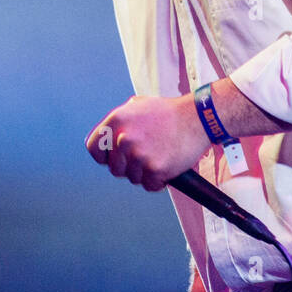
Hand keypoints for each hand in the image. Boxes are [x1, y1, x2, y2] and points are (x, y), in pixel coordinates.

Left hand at [84, 95, 210, 191]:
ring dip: (144, 173)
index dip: (104, 155)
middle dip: (127, 167)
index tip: (115, 157)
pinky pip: (150, 185)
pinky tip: (167, 166)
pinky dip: (158, 181)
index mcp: (116, 120)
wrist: (197, 118)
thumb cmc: (169, 112)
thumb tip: (104, 137)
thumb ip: (119, 120)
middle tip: (144, 157)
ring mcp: (139, 155)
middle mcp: (124, 138)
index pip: (94, 148)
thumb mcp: (137, 105)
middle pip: (114, 168)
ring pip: (132, 178)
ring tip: (159, 157)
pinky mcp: (155, 169)